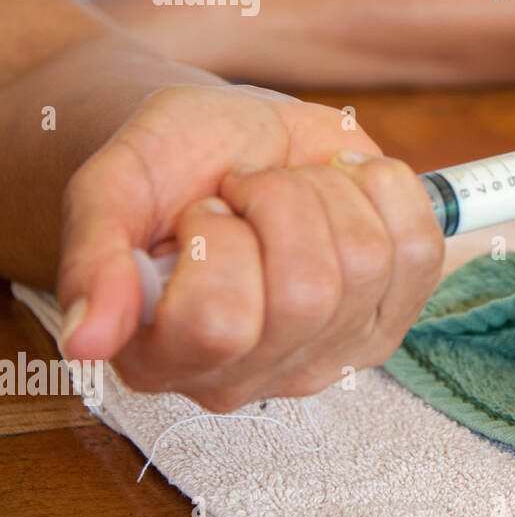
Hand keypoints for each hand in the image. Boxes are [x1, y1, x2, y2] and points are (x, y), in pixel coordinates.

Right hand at [55, 84, 443, 409]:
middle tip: (248, 188)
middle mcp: (253, 373)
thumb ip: (92, 258)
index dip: (218, 238)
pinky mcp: (391, 316)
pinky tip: (346, 184)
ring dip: (327, 190)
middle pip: (308, 291)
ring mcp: (331, 352)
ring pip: (368, 261)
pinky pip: (423, 249)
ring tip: (290, 185)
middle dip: (279, 200)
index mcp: (168, 356)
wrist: (227, 143)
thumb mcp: (112, 185)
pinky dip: (387, 190)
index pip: (220, 322)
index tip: (203, 208)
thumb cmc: (169, 168)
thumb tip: (88, 340)